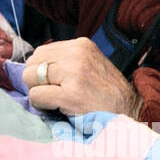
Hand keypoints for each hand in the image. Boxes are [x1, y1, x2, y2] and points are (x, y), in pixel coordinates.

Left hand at [22, 38, 143, 117]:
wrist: (130, 115)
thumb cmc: (107, 95)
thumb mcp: (90, 65)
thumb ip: (65, 61)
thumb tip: (33, 66)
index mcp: (81, 45)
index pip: (41, 51)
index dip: (42, 70)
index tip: (55, 83)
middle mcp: (77, 54)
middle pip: (32, 63)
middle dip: (37, 80)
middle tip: (54, 93)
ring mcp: (74, 73)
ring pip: (30, 78)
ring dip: (38, 92)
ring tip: (57, 100)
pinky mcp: (70, 94)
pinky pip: (36, 96)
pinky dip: (41, 105)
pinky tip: (57, 108)